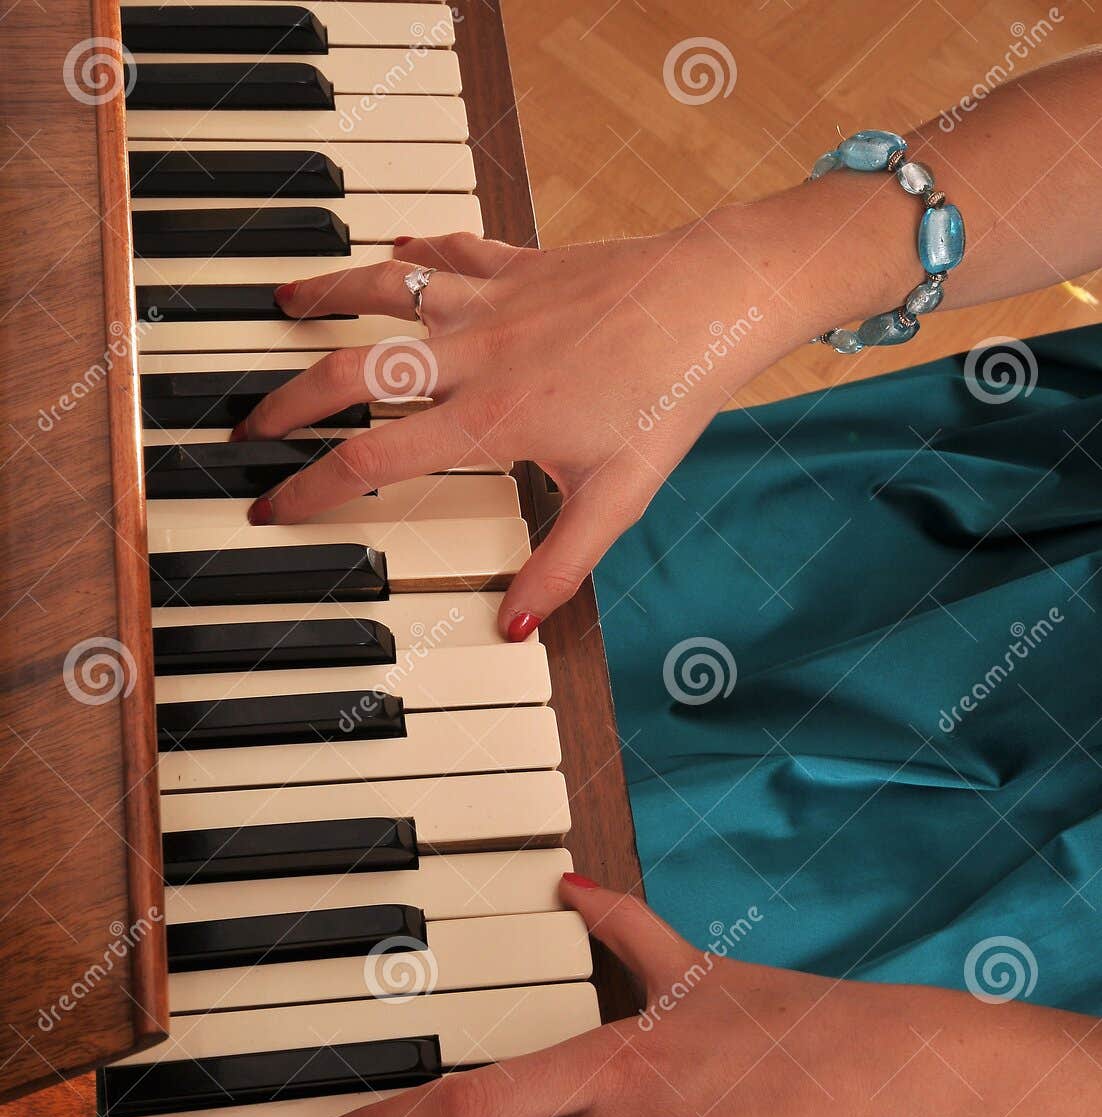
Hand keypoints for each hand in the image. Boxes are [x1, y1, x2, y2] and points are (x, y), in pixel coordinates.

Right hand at [233, 224, 796, 637]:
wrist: (709, 300)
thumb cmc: (667, 397)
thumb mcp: (615, 500)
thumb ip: (559, 567)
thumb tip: (515, 626)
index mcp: (486, 419)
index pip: (371, 461)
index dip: (310, 489)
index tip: (271, 505)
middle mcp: (471, 354)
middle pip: (350, 373)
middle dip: (287, 400)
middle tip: (250, 422)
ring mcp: (488, 300)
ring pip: (380, 288)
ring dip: (325, 294)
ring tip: (283, 300)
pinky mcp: (515, 261)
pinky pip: (446, 246)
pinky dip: (411, 249)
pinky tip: (395, 248)